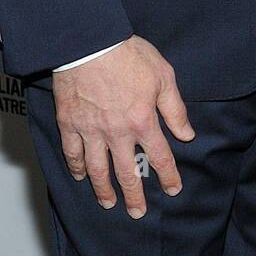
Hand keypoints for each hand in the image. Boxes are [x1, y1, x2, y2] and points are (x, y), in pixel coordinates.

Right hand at [52, 36, 194, 217]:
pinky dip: (75, 168)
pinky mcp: (69, 123)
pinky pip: (72, 153)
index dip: (168, 175)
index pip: (159, 156)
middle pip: (126, 172)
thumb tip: (186, 134)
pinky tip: (80, 177)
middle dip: (134, 195)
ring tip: (109, 203)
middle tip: (137, 212)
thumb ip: (175, 109)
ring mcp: (91, 130)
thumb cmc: (128, 54)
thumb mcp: (163, 76)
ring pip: (97, 169)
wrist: (89, 42)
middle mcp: (117, 132)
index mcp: (142, 121)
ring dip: (103, 189)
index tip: (173, 189)